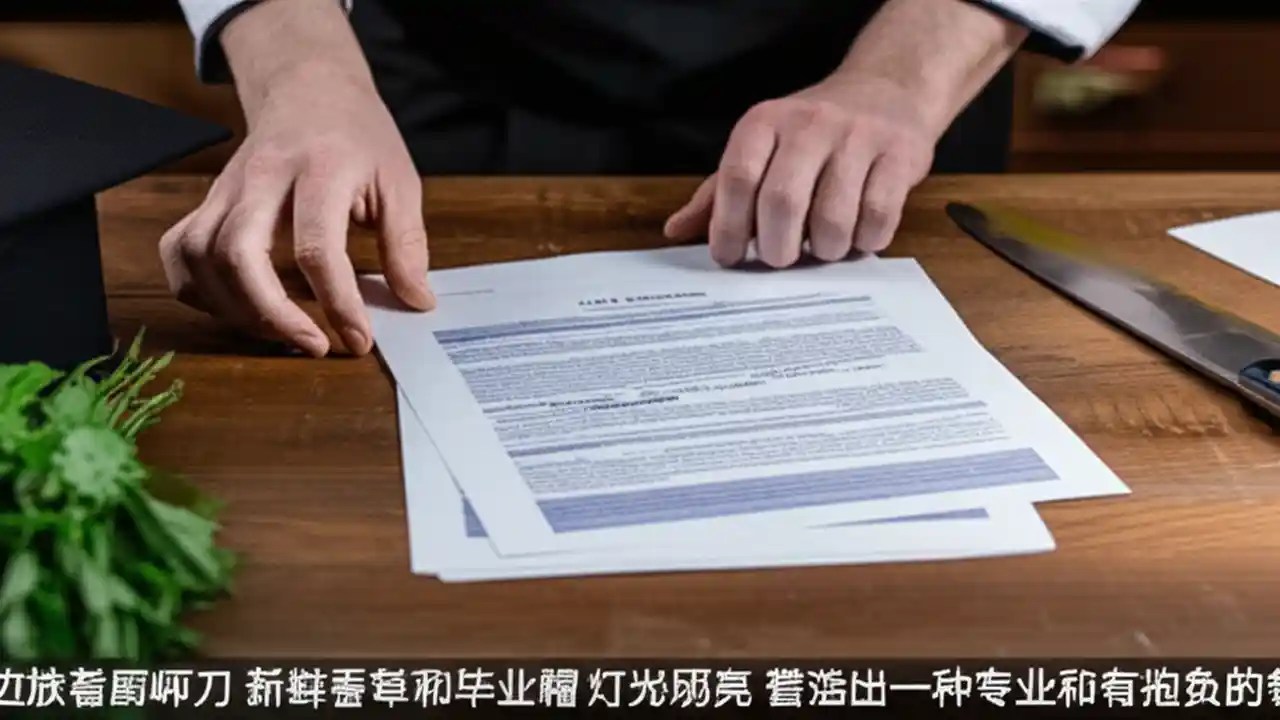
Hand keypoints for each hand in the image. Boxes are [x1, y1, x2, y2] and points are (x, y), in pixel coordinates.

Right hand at [160, 0, 431, 356]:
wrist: (310, 88)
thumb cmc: (357, 137)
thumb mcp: (400, 181)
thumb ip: (407, 244)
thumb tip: (416, 301)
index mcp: (320, 170)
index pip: (317, 248)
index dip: (338, 304)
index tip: (358, 339)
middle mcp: (262, 177)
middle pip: (239, 254)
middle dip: (271, 314)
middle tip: (312, 345)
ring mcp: (226, 188)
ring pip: (200, 255)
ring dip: (235, 309)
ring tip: (281, 332)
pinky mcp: (207, 199)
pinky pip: (179, 249)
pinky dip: (197, 289)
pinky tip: (235, 308)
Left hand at [663, 0, 1027, 268]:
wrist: (887, 90)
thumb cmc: (810, 135)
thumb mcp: (760, 150)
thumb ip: (719, 192)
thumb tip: (675, 231)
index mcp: (764, 123)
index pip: (737, 179)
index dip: (728, 227)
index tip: (729, 257)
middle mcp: (808, 124)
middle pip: (782, 202)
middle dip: (777, 248)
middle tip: (780, 259)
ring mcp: (857, 137)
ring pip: (833, 218)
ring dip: (825, 249)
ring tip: (823, 247)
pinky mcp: (899, 154)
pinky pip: (878, 216)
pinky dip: (865, 240)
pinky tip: (858, 236)